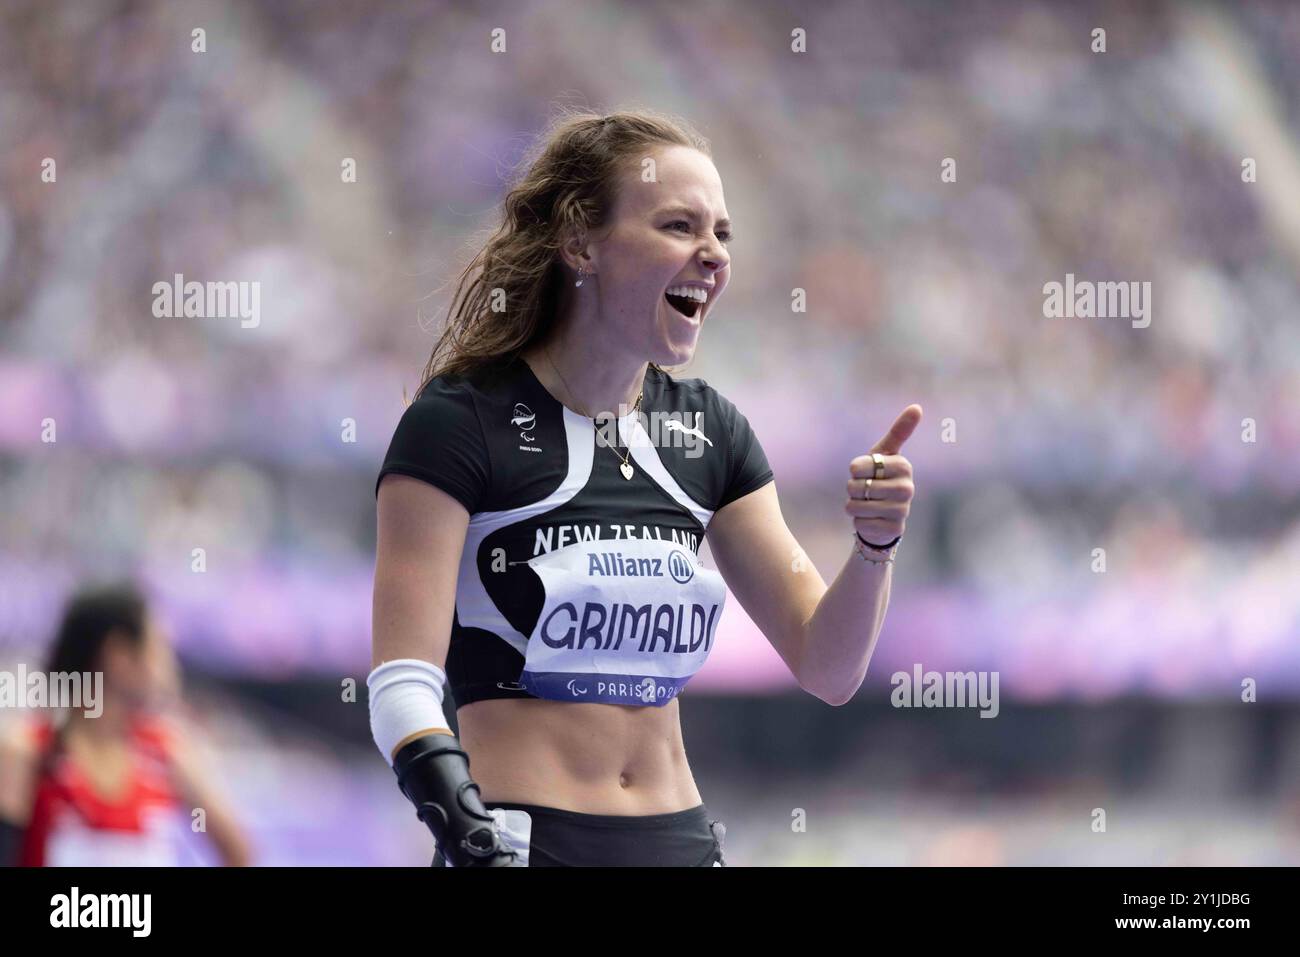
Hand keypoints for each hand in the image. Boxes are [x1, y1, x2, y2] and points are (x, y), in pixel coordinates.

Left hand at [845, 404, 920, 545]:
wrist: (885, 514)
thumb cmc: (881, 478)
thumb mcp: (885, 453)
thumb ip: (899, 431)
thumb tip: (917, 406)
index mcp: (903, 466)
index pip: (857, 467)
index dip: (854, 471)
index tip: (867, 472)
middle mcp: (907, 488)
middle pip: (855, 486)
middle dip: (853, 489)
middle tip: (867, 491)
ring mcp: (902, 510)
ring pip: (855, 505)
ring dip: (854, 505)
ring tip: (868, 504)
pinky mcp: (893, 529)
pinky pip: (860, 523)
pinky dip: (859, 521)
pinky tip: (872, 519)